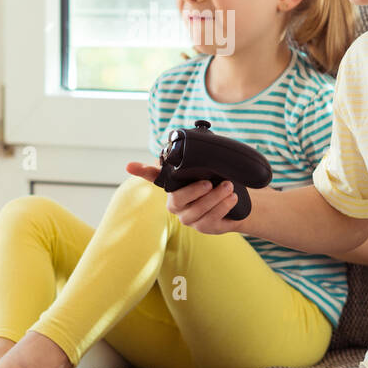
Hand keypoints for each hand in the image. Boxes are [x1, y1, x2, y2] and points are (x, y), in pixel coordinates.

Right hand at [124, 161, 240, 233]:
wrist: (237, 201)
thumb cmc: (219, 181)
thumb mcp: (210, 168)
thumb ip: (200, 159)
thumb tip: (200, 139)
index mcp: (173, 184)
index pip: (153, 176)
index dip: (142, 171)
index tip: (130, 166)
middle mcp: (176, 203)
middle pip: (177, 199)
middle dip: (194, 191)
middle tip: (210, 182)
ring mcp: (189, 218)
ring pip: (197, 210)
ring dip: (215, 198)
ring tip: (229, 186)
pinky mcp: (204, 228)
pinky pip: (210, 220)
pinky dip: (222, 207)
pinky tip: (231, 198)